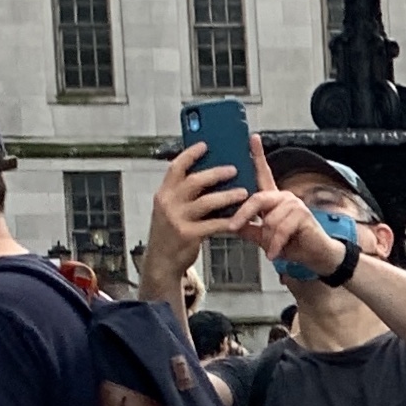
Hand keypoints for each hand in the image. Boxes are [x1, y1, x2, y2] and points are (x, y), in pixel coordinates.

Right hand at [142, 143, 248, 296]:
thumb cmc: (171, 230)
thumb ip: (183, 192)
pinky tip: (241, 219)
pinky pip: (214, 224)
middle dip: (216, 173)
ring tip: (244, 192)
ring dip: (228, 195)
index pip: (175, 167)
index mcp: (164, 193)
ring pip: (206, 202)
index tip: (206, 144)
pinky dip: (229, 220)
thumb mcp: (170, 208)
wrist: (161, 261)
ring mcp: (177, 219)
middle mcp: (168, 203)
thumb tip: (210, 172)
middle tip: (235, 169)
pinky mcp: (188, 235)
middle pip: (194, 181)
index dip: (191, 154)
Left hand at [231, 138, 349, 281]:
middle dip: (243, 214)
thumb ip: (247, 227)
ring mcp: (295, 204)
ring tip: (272, 247)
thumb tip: (227, 222)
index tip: (252, 138)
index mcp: (273, 199)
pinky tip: (275, 253)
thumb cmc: (290, 244)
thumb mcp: (262, 236)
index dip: (257, 155)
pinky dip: (276, 245)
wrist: (315, 256)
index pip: (264, 173)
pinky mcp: (303, 215)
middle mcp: (284, 197)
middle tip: (232, 227)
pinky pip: (280, 229)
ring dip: (267, 238)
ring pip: (268, 219)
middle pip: (257, 198)